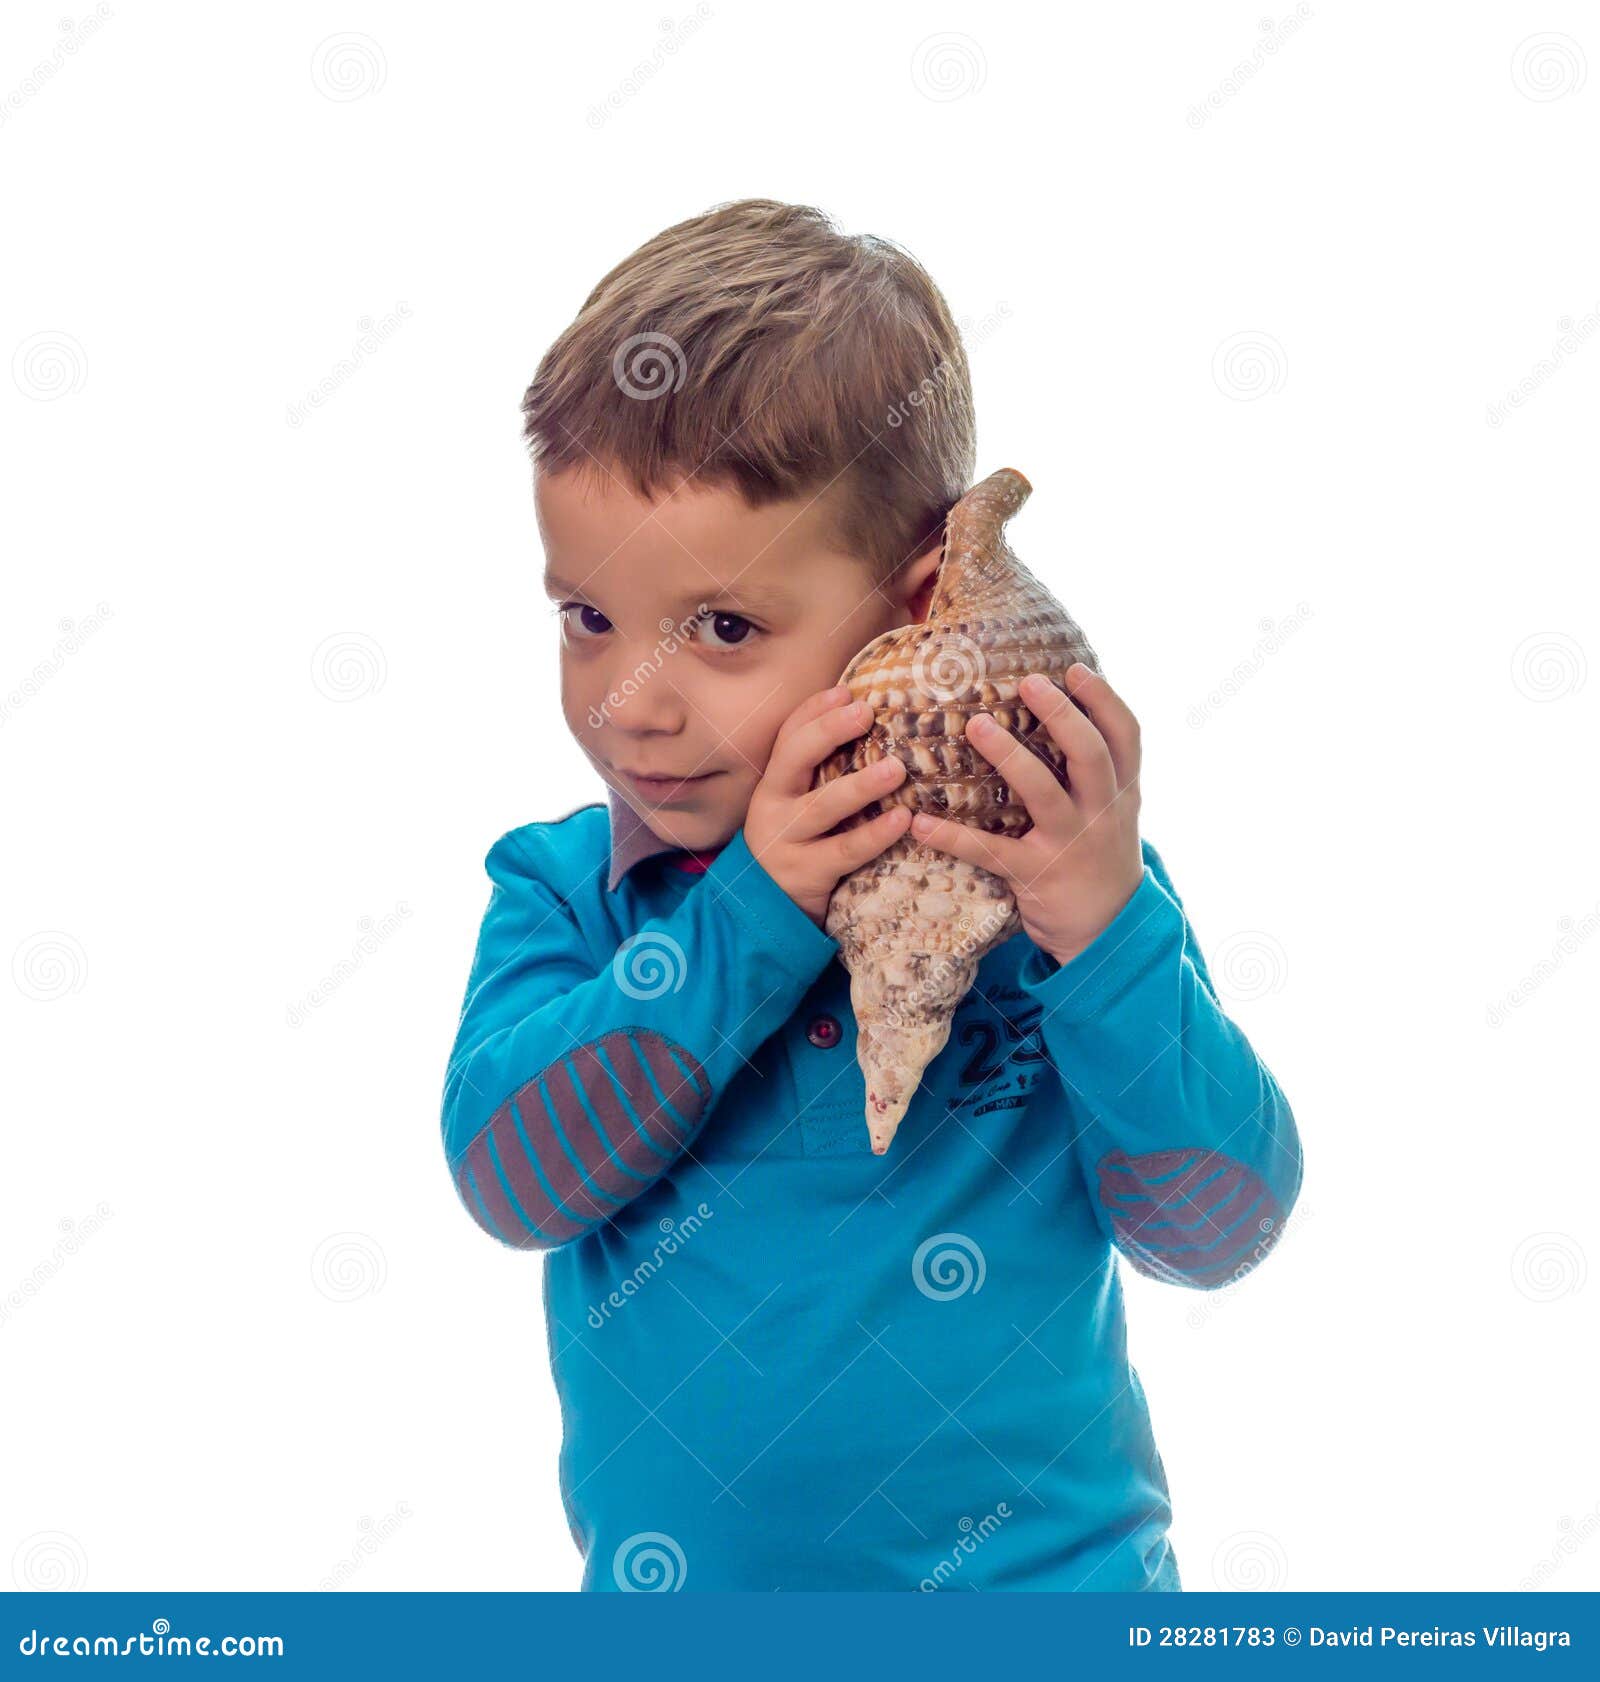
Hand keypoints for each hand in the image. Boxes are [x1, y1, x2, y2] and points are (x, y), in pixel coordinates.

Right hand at [744, 685, 911, 925]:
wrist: (763, 910)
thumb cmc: (795, 846)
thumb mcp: (795, 806)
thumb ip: (818, 773)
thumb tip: (862, 722)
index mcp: (772, 783)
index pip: (788, 736)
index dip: (814, 710)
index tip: (846, 690)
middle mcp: (772, 806)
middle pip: (795, 758)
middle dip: (829, 731)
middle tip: (866, 711)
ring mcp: (787, 840)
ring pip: (823, 806)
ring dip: (861, 785)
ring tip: (897, 768)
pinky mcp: (807, 872)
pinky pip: (846, 850)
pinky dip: (876, 834)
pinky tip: (904, 820)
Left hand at [908, 664, 1143, 965]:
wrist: (1107, 932)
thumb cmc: (1099, 858)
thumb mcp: (1113, 813)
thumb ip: (1098, 772)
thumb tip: (1063, 712)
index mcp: (1122, 793)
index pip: (1126, 736)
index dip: (1104, 700)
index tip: (1075, 669)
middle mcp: (1102, 813)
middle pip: (1090, 754)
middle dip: (1061, 715)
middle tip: (1028, 682)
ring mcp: (1070, 845)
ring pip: (1043, 793)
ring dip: (1009, 756)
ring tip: (976, 725)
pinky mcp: (1036, 875)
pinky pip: (991, 851)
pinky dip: (952, 837)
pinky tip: (919, 823)